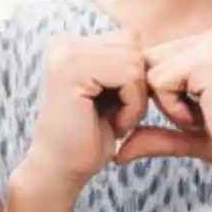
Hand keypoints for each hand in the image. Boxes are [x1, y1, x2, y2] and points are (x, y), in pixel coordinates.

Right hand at [19, 30, 147, 190]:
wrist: (62, 173)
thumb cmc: (90, 139)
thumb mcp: (113, 92)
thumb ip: (125, 63)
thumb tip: (149, 41)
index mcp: (70, 45)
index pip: (129, 39)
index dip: (136, 77)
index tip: (118, 108)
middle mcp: (63, 43)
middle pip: (133, 46)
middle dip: (138, 87)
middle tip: (118, 117)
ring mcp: (64, 54)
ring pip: (134, 61)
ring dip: (136, 100)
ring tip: (115, 121)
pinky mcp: (71, 71)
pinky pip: (129, 76)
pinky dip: (133, 107)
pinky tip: (114, 126)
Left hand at [115, 26, 211, 192]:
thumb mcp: (186, 132)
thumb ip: (153, 133)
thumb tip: (117, 155)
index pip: (156, 58)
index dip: (161, 94)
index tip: (194, 115)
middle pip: (148, 61)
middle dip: (162, 97)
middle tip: (200, 117)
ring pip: (150, 72)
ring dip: (168, 104)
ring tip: (205, 115)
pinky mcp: (208, 60)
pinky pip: (159, 82)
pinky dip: (173, 108)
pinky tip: (205, 115)